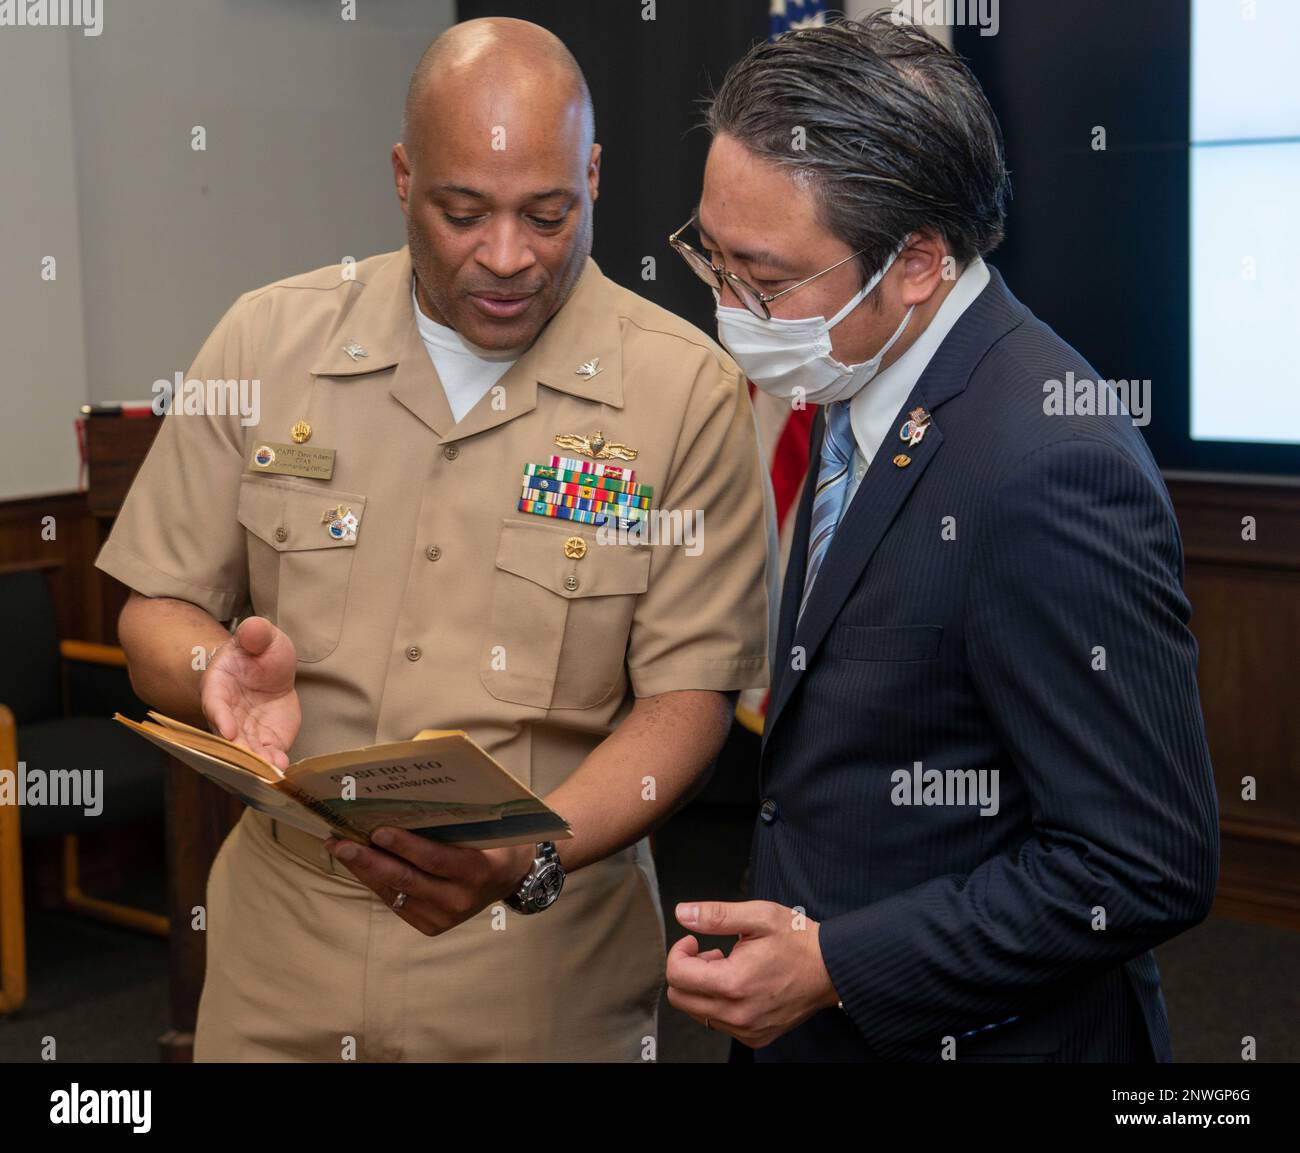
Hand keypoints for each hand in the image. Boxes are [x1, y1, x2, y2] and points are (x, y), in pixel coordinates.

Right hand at [200, 616, 300, 769]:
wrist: (269, 668)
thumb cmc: (258, 652)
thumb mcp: (261, 636)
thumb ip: (256, 633)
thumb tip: (252, 629)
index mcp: (219, 685)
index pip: (214, 703)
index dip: (220, 717)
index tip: (228, 731)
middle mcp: (228, 713)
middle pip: (229, 735)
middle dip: (239, 749)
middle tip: (251, 759)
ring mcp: (246, 729)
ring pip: (248, 749)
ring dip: (256, 761)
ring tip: (270, 768)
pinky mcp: (266, 738)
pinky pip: (267, 753)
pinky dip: (273, 761)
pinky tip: (282, 767)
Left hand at [324, 827, 533, 935]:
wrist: (511, 878)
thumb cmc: (496, 842)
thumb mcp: (488, 828)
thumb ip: (458, 820)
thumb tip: (410, 799)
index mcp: (478, 872)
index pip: (436, 859)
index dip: (405, 846)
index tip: (378, 830)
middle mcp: (459, 900)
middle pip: (407, 879)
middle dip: (370, 860)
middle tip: (341, 842)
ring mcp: (443, 917)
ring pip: (395, 892)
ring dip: (364, 870)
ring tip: (339, 847)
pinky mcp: (430, 926)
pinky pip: (396, 901)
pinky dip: (375, 881)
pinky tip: (359, 863)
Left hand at [665, 900, 841, 1048]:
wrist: (830, 969)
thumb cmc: (798, 942)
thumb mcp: (758, 916)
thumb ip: (715, 915)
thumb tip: (683, 913)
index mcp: (733, 983)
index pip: (676, 976)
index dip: (678, 952)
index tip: (694, 940)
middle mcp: (737, 1013)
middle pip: (680, 998)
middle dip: (688, 971)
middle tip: (712, 953)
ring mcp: (746, 1030)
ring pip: (698, 1012)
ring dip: (703, 988)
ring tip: (729, 966)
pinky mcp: (754, 1037)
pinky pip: (719, 1023)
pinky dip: (719, 1003)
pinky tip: (740, 984)